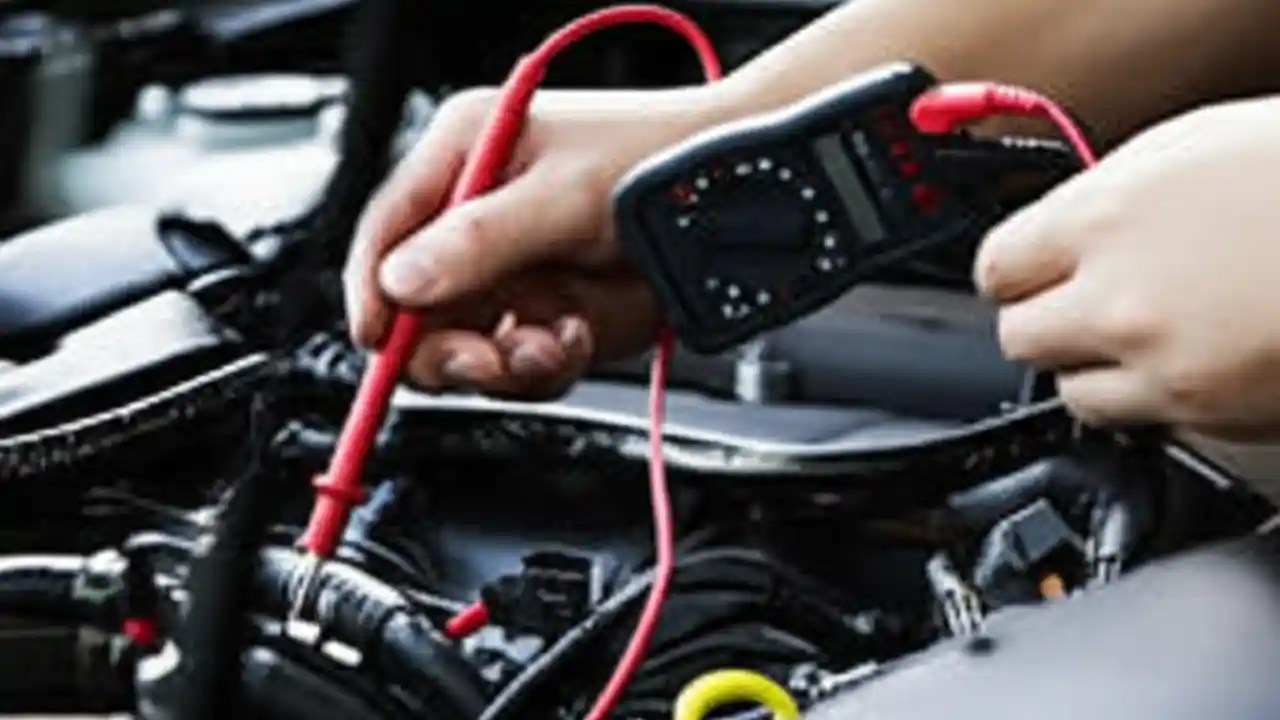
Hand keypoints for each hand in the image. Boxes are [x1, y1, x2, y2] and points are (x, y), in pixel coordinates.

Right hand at [344, 85, 735, 397]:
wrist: (742, 202)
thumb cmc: (659, 162)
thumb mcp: (564, 197)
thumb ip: (480, 242)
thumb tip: (402, 284)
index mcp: (466, 160)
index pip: (385, 236)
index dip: (376, 294)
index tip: (383, 339)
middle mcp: (479, 220)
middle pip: (418, 311)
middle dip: (454, 345)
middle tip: (491, 357)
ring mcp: (515, 274)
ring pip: (471, 351)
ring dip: (511, 361)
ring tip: (560, 339)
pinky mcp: (549, 315)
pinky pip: (521, 367)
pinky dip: (549, 366)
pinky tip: (580, 336)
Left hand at [976, 97, 1279, 439]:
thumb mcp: (1188, 152)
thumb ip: (1107, 201)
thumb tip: (1065, 232)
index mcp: (1101, 222)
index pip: (994, 267)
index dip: (1014, 270)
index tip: (1026, 272)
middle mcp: (1117, 302)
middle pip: (1020, 339)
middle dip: (1045, 322)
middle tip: (1082, 306)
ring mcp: (1163, 368)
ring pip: (1074, 394)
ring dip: (1095, 370)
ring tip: (1146, 338)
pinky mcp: (1210, 416)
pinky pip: (1147, 421)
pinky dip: (1158, 399)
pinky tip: (1198, 360)